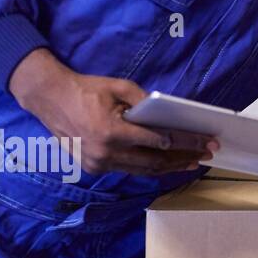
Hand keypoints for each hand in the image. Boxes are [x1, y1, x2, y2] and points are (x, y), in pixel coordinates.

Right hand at [9, 48, 216, 175]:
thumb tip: (172, 114)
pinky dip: (151, 168)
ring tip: (193, 163)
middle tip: (208, 154)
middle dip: (184, 158)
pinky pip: (130, 170)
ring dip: (171, 167)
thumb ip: (146, 101)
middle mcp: (106, 154)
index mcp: (112, 132)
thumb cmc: (87, 89)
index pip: (159, 141)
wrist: (50, 99)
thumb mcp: (120, 87)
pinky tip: (168, 165)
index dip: (186, 142)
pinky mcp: (94, 167)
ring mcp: (99, 164)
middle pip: (155, 162)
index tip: (207, 141)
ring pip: (143, 171)